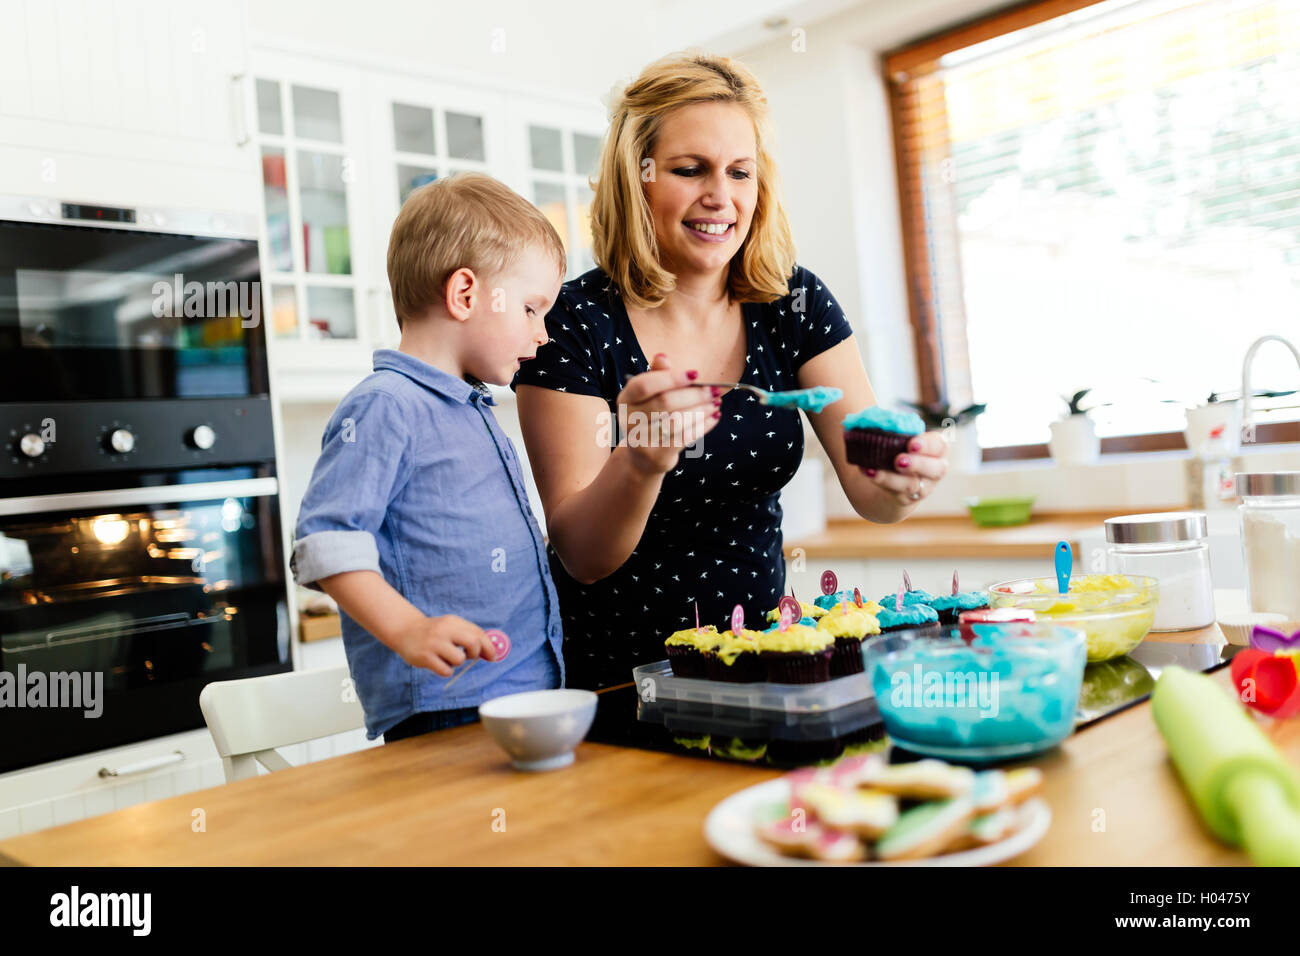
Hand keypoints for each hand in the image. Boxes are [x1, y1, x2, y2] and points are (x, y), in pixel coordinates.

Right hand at [393, 614, 496, 677]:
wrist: (404, 631)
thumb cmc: (433, 632)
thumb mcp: (449, 627)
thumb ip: (468, 635)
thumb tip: (490, 652)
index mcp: (453, 621)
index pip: (478, 633)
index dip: (489, 647)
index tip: (492, 656)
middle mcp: (444, 630)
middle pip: (473, 643)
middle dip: (476, 653)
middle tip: (469, 656)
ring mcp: (434, 643)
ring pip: (459, 659)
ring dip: (458, 663)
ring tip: (448, 658)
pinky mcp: (425, 657)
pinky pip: (446, 670)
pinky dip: (446, 670)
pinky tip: (438, 663)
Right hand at [615, 353, 721, 474]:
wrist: (643, 456)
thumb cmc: (651, 417)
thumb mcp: (651, 395)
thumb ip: (657, 376)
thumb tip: (662, 357)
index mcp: (626, 398)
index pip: (645, 385)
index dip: (671, 378)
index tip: (696, 374)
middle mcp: (628, 419)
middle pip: (664, 402)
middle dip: (694, 394)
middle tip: (714, 390)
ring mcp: (641, 440)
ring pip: (677, 421)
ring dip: (701, 410)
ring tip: (716, 403)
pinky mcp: (656, 456)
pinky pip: (684, 438)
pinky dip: (702, 426)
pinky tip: (714, 417)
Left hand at [858, 431, 948, 506]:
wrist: (890, 476)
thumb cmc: (896, 447)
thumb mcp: (897, 435)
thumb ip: (890, 426)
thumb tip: (866, 417)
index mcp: (937, 449)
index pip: (939, 446)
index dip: (927, 445)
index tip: (911, 443)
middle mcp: (936, 469)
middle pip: (936, 470)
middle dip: (917, 464)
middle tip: (898, 460)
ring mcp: (924, 487)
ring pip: (913, 486)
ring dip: (893, 478)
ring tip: (874, 471)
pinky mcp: (907, 499)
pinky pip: (896, 493)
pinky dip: (880, 482)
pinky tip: (868, 473)